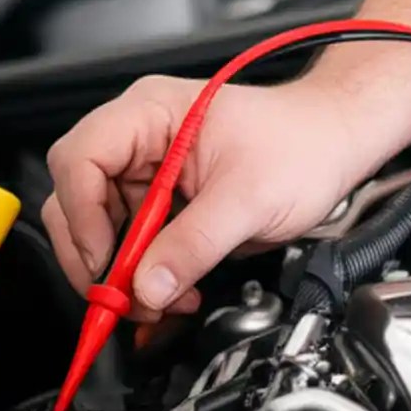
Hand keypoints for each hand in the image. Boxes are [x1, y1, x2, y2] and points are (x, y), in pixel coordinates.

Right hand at [43, 76, 370, 318]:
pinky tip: (167, 287)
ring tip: (156, 297)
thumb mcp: (249, 199)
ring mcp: (143, 169)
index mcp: (149, 114)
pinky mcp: (156, 199)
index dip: (82, 217)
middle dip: (93, 254)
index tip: (106, 263)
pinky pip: (126, 241)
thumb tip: (148, 287)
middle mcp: (136, 138)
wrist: (336, 143)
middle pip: (74, 198)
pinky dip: (140, 272)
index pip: (79, 161)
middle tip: (119, 295)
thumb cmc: (303, 142)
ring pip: (95, 226)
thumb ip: (194, 245)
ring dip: (120, 271)